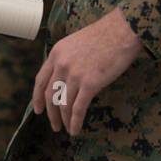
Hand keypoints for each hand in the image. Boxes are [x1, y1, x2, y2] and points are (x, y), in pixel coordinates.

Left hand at [32, 8, 142, 135]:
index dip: (37, 98)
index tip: (38, 110)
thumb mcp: (76, 42)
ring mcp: (75, 74)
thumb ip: (67, 59)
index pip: (41, 80)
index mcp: (56, 53)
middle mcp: (62, 64)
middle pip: (50, 96)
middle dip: (51, 114)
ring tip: (67, 129)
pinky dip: (75, 122)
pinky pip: (78, 109)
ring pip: (64, 105)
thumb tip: (66, 80)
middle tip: (54, 125)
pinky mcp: (90, 84)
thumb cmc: (105, 35)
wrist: (122, 30)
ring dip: (65, 120)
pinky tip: (76, 130)